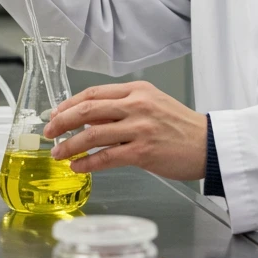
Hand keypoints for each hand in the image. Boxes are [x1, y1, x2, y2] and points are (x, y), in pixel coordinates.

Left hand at [43, 81, 207, 181]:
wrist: (208, 143)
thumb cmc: (180, 126)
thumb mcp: (152, 104)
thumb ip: (122, 109)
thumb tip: (89, 119)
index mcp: (137, 90)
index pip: (93, 92)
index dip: (69, 103)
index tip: (55, 113)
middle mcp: (137, 105)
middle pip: (88, 109)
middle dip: (62, 122)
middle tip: (48, 132)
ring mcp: (140, 128)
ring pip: (93, 134)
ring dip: (70, 145)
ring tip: (58, 154)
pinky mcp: (143, 151)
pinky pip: (107, 157)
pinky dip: (87, 163)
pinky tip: (78, 166)